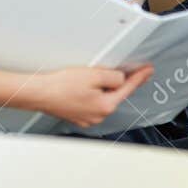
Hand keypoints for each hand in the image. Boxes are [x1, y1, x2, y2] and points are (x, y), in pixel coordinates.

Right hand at [21, 65, 153, 128]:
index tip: (148, 71)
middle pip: (114, 94)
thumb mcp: (94, 74)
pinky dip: (90, 95)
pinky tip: (80, 87)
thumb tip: (120, 80)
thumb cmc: (61, 85)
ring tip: (86, 78)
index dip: (139, 77)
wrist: (39, 93)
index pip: (128, 88)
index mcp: (105, 105)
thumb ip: (114, 77)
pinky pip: (90, 103)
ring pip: (101, 99)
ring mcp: (87, 118)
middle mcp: (98, 115)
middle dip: (115, 82)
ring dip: (100, 88)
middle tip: (111, 70)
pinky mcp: (77, 116)